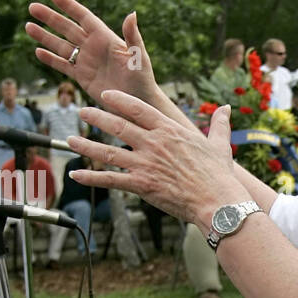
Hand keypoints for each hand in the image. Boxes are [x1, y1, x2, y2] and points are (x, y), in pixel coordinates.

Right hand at [26, 0, 158, 106]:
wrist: (139, 102)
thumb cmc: (143, 78)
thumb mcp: (138, 56)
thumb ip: (132, 36)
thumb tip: (132, 13)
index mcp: (105, 38)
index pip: (83, 17)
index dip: (68, 5)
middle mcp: (93, 47)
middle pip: (67, 28)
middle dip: (50, 18)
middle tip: (32, 7)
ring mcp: (86, 61)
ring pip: (61, 46)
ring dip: (45, 36)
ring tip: (28, 26)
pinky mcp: (82, 77)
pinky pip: (63, 65)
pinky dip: (50, 59)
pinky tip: (38, 51)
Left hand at [67, 92, 241, 227]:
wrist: (218, 202)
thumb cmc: (220, 175)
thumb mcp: (219, 144)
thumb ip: (219, 124)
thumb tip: (227, 108)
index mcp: (169, 131)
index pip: (138, 109)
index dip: (119, 100)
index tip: (106, 95)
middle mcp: (153, 144)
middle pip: (118, 126)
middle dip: (97, 117)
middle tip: (82, 111)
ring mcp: (145, 164)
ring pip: (108, 152)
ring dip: (87, 146)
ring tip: (70, 139)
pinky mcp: (141, 185)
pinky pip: (111, 180)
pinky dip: (92, 178)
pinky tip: (77, 175)